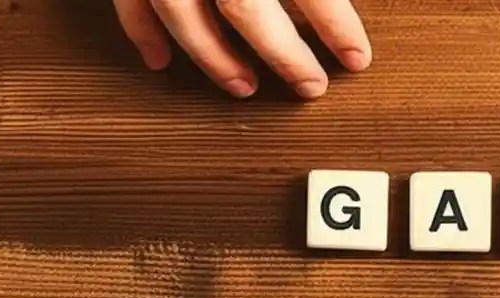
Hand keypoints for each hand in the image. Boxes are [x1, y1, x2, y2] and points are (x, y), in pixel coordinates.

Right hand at [112, 0, 371, 98]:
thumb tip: (352, 5)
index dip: (335, 24)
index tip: (357, 58)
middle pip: (244, 4)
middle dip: (281, 53)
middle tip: (311, 87)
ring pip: (178, 9)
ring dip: (212, 56)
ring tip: (244, 87)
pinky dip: (141, 32)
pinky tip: (160, 63)